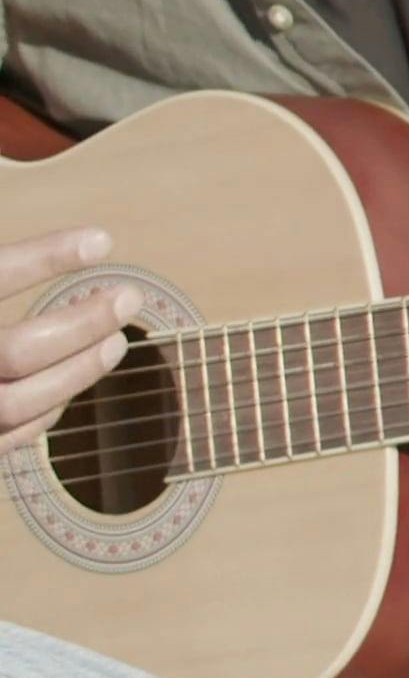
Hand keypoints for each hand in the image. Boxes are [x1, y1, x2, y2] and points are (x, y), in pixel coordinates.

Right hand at [0, 226, 132, 449]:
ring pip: (17, 402)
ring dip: (78, 371)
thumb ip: (2, 270)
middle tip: (126, 297)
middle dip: (80, 324)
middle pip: (15, 351)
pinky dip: (46, 410)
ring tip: (116, 339)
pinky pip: (5, 437)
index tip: (102, 240)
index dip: (43, 258)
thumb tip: (83, 239)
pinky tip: (72, 381)